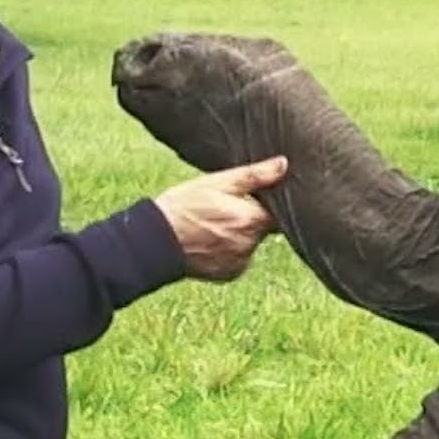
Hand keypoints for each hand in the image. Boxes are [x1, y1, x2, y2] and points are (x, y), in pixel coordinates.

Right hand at [154, 155, 287, 280]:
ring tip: (215, 224)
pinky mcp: (230, 274)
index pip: (280, 213)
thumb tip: (283, 165)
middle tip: (227, 208)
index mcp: (250, 221)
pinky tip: (211, 239)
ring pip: (251, 243)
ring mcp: (240, 263)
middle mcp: (249, 245)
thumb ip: (254, 175)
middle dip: (252, 217)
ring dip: (241, 234)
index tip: (257, 197)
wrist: (155, 242)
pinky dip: (231, 249)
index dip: (272, 203)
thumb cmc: (183, 206)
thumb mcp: (217, 182)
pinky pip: (240, 258)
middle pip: (265, 228)